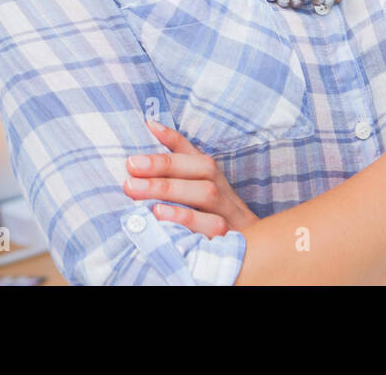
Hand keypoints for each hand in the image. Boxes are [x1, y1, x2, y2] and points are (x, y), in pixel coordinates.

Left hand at [122, 118, 258, 238]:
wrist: (254, 260)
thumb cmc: (216, 228)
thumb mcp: (200, 199)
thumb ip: (178, 171)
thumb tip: (150, 134)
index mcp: (219, 184)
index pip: (198, 156)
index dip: (175, 140)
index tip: (148, 126)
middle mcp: (227, 196)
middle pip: (204, 170)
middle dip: (165, 166)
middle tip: (130, 167)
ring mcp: (232, 218)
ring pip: (207, 195)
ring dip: (170, 189)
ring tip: (135, 189)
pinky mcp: (230, 240)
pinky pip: (211, 227)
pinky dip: (185, 218)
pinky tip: (159, 215)